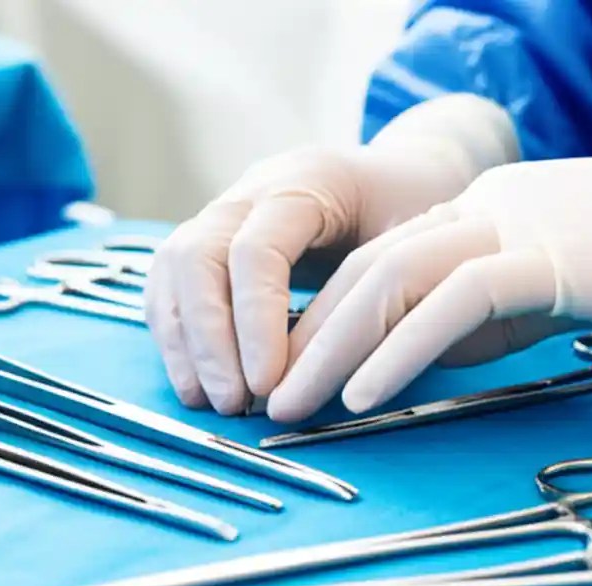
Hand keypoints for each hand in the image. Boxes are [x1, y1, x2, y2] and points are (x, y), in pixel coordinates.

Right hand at [144, 95, 518, 413]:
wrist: (404, 174)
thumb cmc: (417, 207)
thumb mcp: (419, 236)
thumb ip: (376, 289)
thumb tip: (332, 367)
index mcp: (305, 180)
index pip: (255, 250)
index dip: (254, 321)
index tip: (268, 384)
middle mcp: (252, 190)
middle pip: (196, 257)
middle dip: (208, 340)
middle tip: (233, 405)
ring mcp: (225, 212)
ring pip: (174, 269)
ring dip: (185, 343)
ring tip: (212, 404)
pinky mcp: (213, 241)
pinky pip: (172, 284)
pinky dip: (178, 337)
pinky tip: (197, 385)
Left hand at [266, 116, 591, 421]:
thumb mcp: (553, 290)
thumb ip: (487, 316)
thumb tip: (421, 360)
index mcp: (482, 212)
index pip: (385, 262)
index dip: (330, 320)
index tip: (297, 375)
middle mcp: (483, 207)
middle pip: (369, 269)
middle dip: (308, 337)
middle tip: (267, 398)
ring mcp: (514, 222)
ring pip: (393, 277)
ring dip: (331, 347)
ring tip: (293, 407)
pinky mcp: (549, 251)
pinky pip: (453, 299)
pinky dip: (398, 349)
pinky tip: (362, 394)